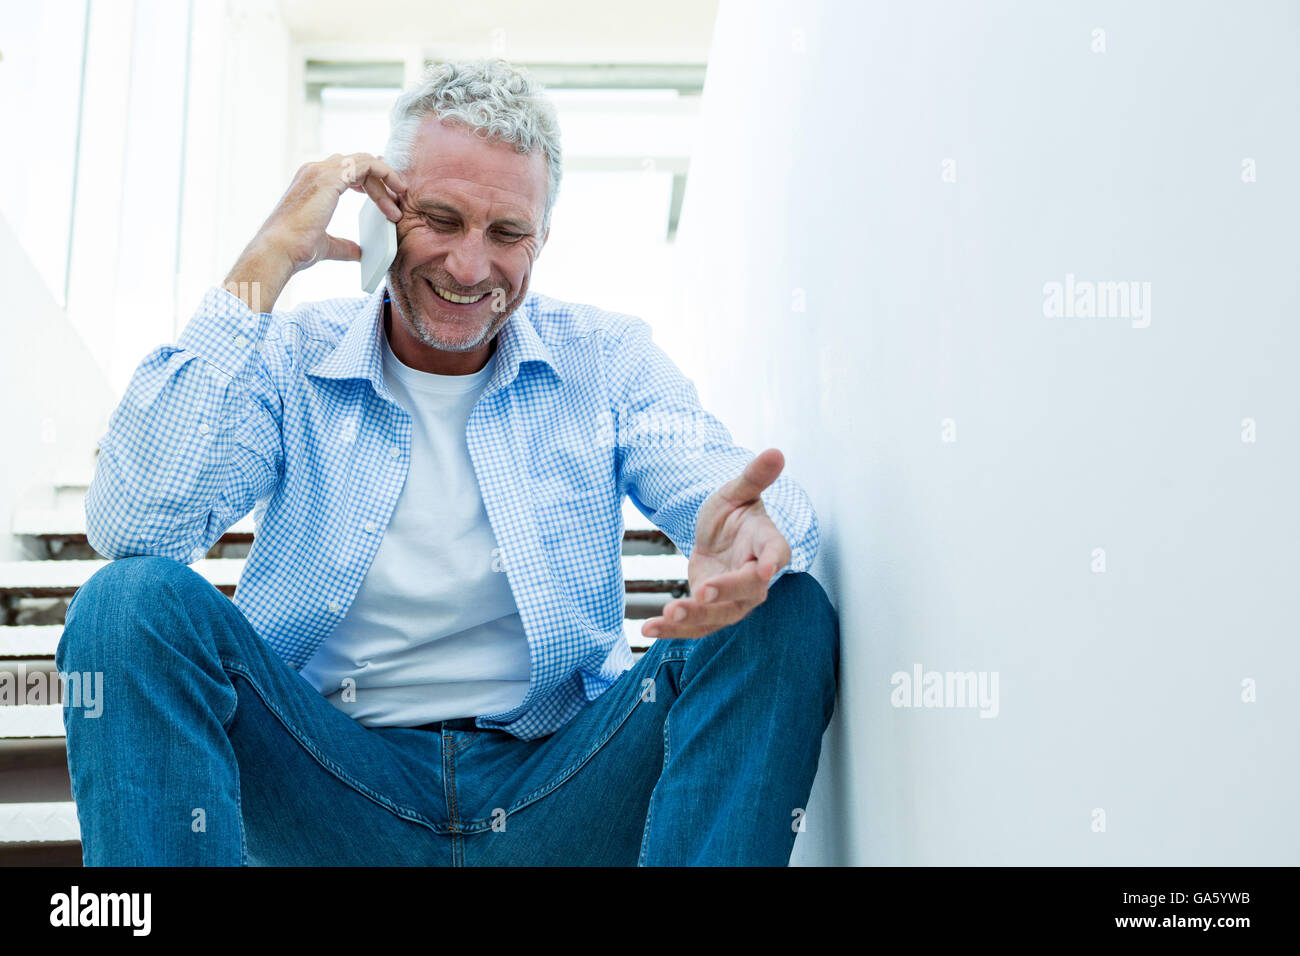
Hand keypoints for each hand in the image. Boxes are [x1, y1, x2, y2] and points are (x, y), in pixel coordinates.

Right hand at [222, 152, 407, 310]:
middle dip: (381, 181)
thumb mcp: (326, 245)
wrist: (280, 250)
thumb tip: (360, 252)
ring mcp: (322, 171)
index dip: (370, 180)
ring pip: (365, 162)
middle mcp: (315, 170)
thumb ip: (344, 245)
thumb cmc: (296, 249)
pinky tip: (395, 192)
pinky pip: (367, 164)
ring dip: (386, 181)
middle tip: (397, 202)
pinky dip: (385, 174)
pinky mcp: (331, 177)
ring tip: (398, 203)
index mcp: (312, 181)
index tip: (388, 196)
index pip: (346, 168)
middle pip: (358, 163)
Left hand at [641, 448, 792, 639]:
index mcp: (769, 546)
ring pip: (720, 616)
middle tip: (701, 592)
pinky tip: (647, 629)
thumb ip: (754, 477)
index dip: (771, 562)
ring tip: (667, 616)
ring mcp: (735, 600)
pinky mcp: (711, 612)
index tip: (765, 570)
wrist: (720, 536)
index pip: (775, 555)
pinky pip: (695, 627)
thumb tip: (775, 452)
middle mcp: (756, 578)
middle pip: (748, 591)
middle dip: (725, 592)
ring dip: (694, 619)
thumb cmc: (735, 513)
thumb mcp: (737, 491)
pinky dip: (672, 631)